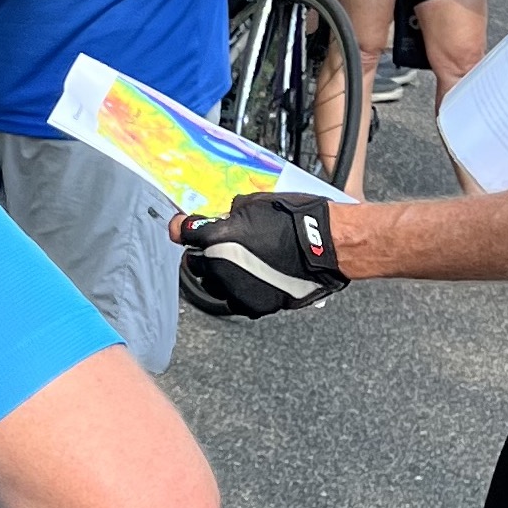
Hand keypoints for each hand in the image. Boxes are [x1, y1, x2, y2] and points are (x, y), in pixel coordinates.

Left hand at [171, 194, 348, 318]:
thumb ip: (234, 213)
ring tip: (244, 262)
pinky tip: (258, 276)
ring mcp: (235, 289)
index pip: (183, 233)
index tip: (183, 227)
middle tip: (222, 245)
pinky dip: (242, 288)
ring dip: (221, 273)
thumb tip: (227, 217)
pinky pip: (237, 298)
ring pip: (215, 284)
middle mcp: (219, 266)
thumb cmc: (297, 220)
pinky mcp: (253, 305)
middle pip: (195, 263)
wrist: (326, 246)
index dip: (182, 228)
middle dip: (204, 253)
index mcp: (217, 237)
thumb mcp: (259, 202)